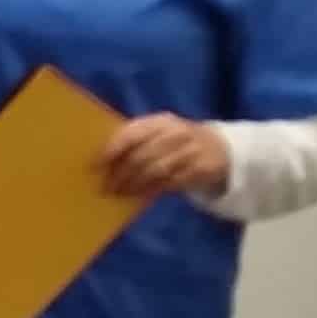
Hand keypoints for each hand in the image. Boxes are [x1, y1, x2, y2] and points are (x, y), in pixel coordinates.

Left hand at [100, 113, 229, 199]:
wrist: (222, 148)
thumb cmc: (175, 141)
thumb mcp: (159, 132)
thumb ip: (135, 139)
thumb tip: (100, 159)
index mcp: (160, 121)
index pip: (132, 133)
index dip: (112, 149)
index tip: (95, 165)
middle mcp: (177, 133)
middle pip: (142, 155)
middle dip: (121, 173)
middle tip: (105, 187)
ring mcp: (192, 150)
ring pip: (156, 170)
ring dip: (134, 184)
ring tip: (119, 193)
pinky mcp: (202, 168)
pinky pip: (172, 182)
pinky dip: (153, 190)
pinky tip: (139, 196)